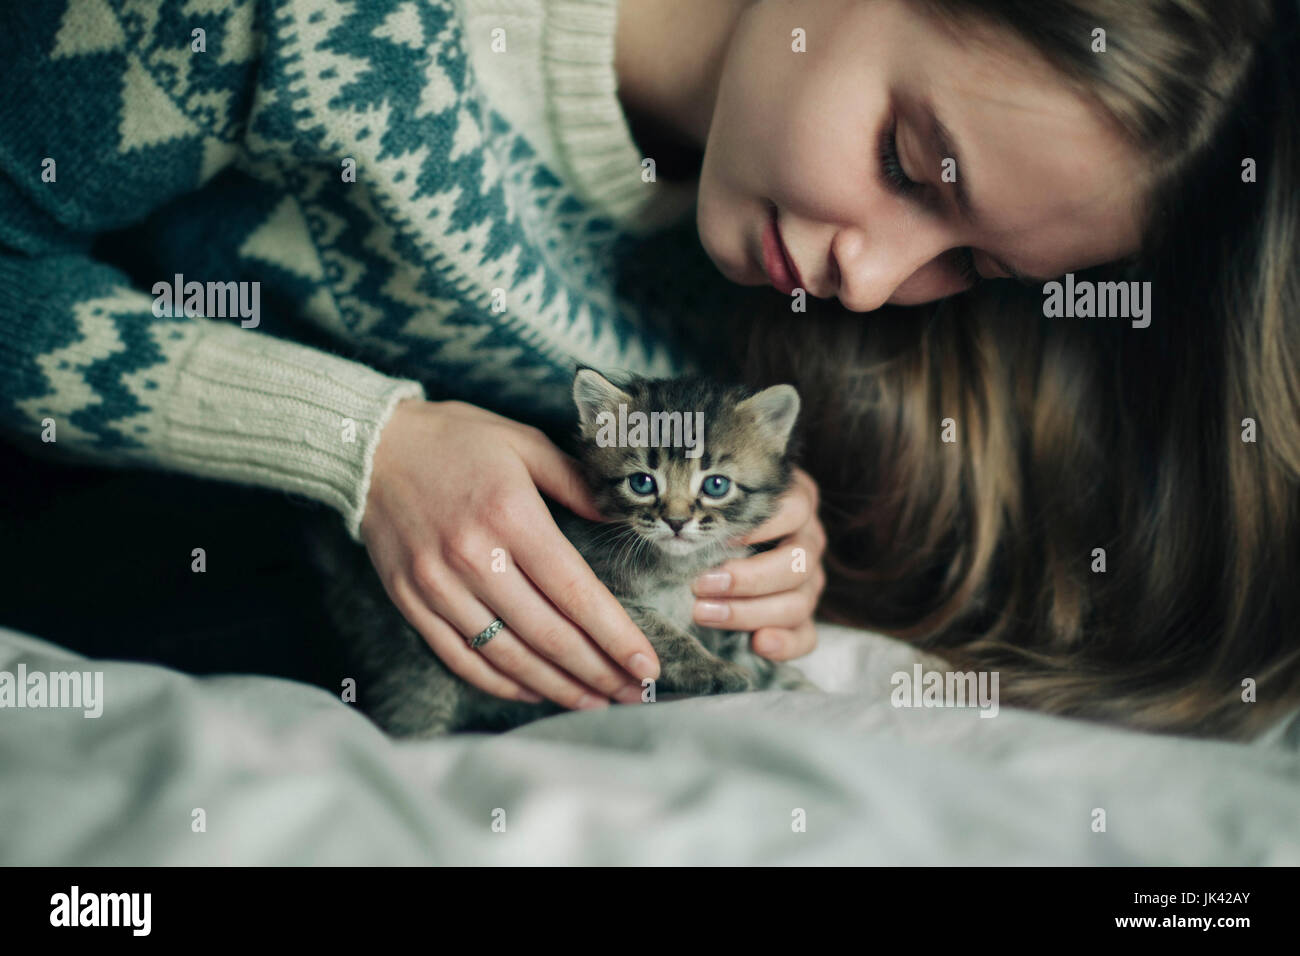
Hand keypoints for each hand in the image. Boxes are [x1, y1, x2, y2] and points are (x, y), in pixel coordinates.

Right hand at [360, 399, 658, 709]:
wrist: (369, 445)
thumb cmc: (455, 439)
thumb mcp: (523, 442)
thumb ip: (576, 481)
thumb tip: (621, 519)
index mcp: (510, 516)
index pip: (575, 592)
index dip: (615, 635)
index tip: (646, 663)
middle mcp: (473, 557)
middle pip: (547, 634)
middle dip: (598, 671)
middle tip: (635, 694)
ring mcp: (436, 585)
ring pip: (507, 655)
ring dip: (556, 686)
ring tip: (595, 701)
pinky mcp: (410, 601)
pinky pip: (461, 657)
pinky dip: (501, 682)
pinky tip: (535, 691)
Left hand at [690, 467, 824, 659]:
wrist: (714, 558)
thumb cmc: (707, 517)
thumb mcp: (710, 497)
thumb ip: (703, 490)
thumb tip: (670, 484)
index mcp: (795, 504)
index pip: (794, 508)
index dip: (761, 524)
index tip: (722, 537)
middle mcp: (808, 541)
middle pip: (797, 562)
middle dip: (747, 577)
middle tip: (701, 584)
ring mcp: (810, 582)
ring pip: (799, 601)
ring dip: (750, 611)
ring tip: (704, 614)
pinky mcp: (804, 619)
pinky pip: (808, 637)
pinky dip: (785, 644)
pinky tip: (757, 644)